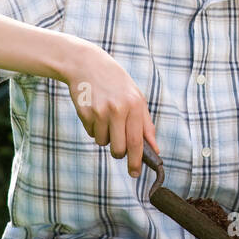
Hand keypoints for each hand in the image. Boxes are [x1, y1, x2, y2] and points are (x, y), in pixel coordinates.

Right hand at [65, 42, 159, 176]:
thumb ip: (146, 124)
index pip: (137, 141)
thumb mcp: (136, 97)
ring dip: (105, 137)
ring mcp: (100, 112)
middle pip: (118, 149)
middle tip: (118, 146)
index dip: (136, 161)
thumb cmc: (116, 83)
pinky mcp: (84, 113)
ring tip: (106, 117)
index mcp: (135, 105)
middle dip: (118, 153)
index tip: (135, 173)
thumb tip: (154, 149)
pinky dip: (94, 128)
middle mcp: (118, 109)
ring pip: (103, 142)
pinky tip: (95, 111)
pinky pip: (91, 133)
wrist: (87, 64)